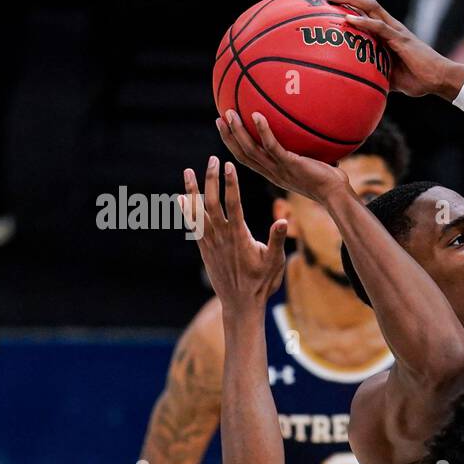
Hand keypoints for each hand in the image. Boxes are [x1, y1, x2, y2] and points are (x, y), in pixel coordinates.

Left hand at [183, 158, 288, 311]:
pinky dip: (186, 211)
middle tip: (212, 159)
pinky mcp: (204, 249)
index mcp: (240, 236)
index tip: (229, 165)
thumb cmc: (262, 283)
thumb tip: (283, 221)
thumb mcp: (276, 262)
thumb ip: (277, 240)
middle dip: (211, 179)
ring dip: (192, 190)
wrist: (240, 304)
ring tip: (187, 172)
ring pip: (198, 212)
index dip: (230, 183)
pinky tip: (180, 198)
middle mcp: (221, 236)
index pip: (234, 204)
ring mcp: (210, 242)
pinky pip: (192, 225)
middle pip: (212, 202)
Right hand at [216, 109, 346, 201]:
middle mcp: (272, 172)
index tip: (226, 130)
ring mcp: (279, 169)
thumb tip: (312, 131)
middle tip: (219, 119)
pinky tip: (257, 114)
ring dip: (238, 131)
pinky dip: (263, 130)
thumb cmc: (328, 181)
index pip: (247, 159)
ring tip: (229, 113)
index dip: (234, 145)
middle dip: (228, 137)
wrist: (336, 194)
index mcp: (273, 173)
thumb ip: (306, 152)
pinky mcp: (290, 164)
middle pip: (242, 154)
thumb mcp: (311, 164)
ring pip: (250, 150)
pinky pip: (272, 146)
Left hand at [322, 0, 463, 99]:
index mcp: (389, 32)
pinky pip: (379, 27)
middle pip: (366, 2)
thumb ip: (376, 73)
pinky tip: (349, 19)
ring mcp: (396, 31)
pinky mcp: (401, 39)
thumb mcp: (390, 76)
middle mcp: (391, 26)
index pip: (367, 10)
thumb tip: (359, 82)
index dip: (349, 3)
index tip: (330, 1)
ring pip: (370, 7)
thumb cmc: (418, 79)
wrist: (439, 79)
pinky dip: (363, 21)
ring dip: (349, 0)